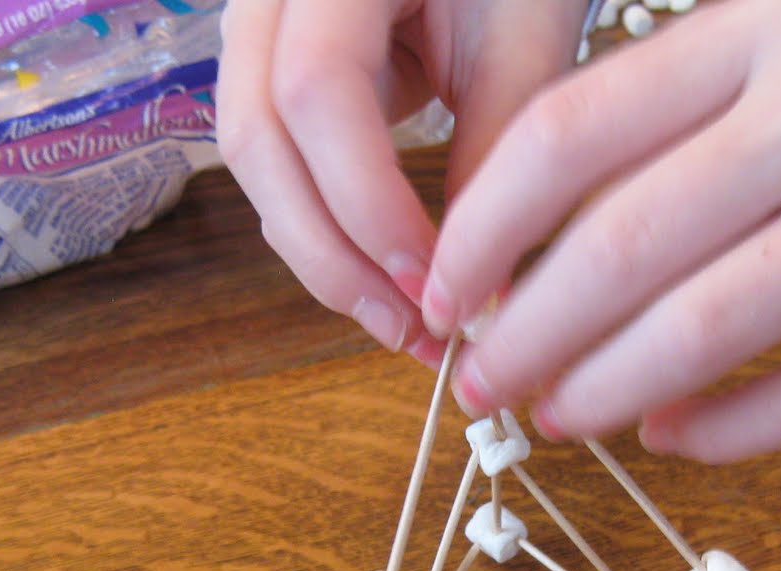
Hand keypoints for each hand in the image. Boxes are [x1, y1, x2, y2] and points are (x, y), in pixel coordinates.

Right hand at [217, 0, 585, 364]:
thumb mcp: (525, 36)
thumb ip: (497, 151)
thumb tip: (482, 290)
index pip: (315, 91)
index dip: (366, 202)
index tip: (433, 282)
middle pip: (257, 137)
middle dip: (329, 251)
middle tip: (407, 330)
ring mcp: (256, 29)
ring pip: (256, 161)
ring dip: (322, 252)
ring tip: (400, 321)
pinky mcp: (271, 70)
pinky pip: (280, 161)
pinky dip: (326, 226)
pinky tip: (383, 278)